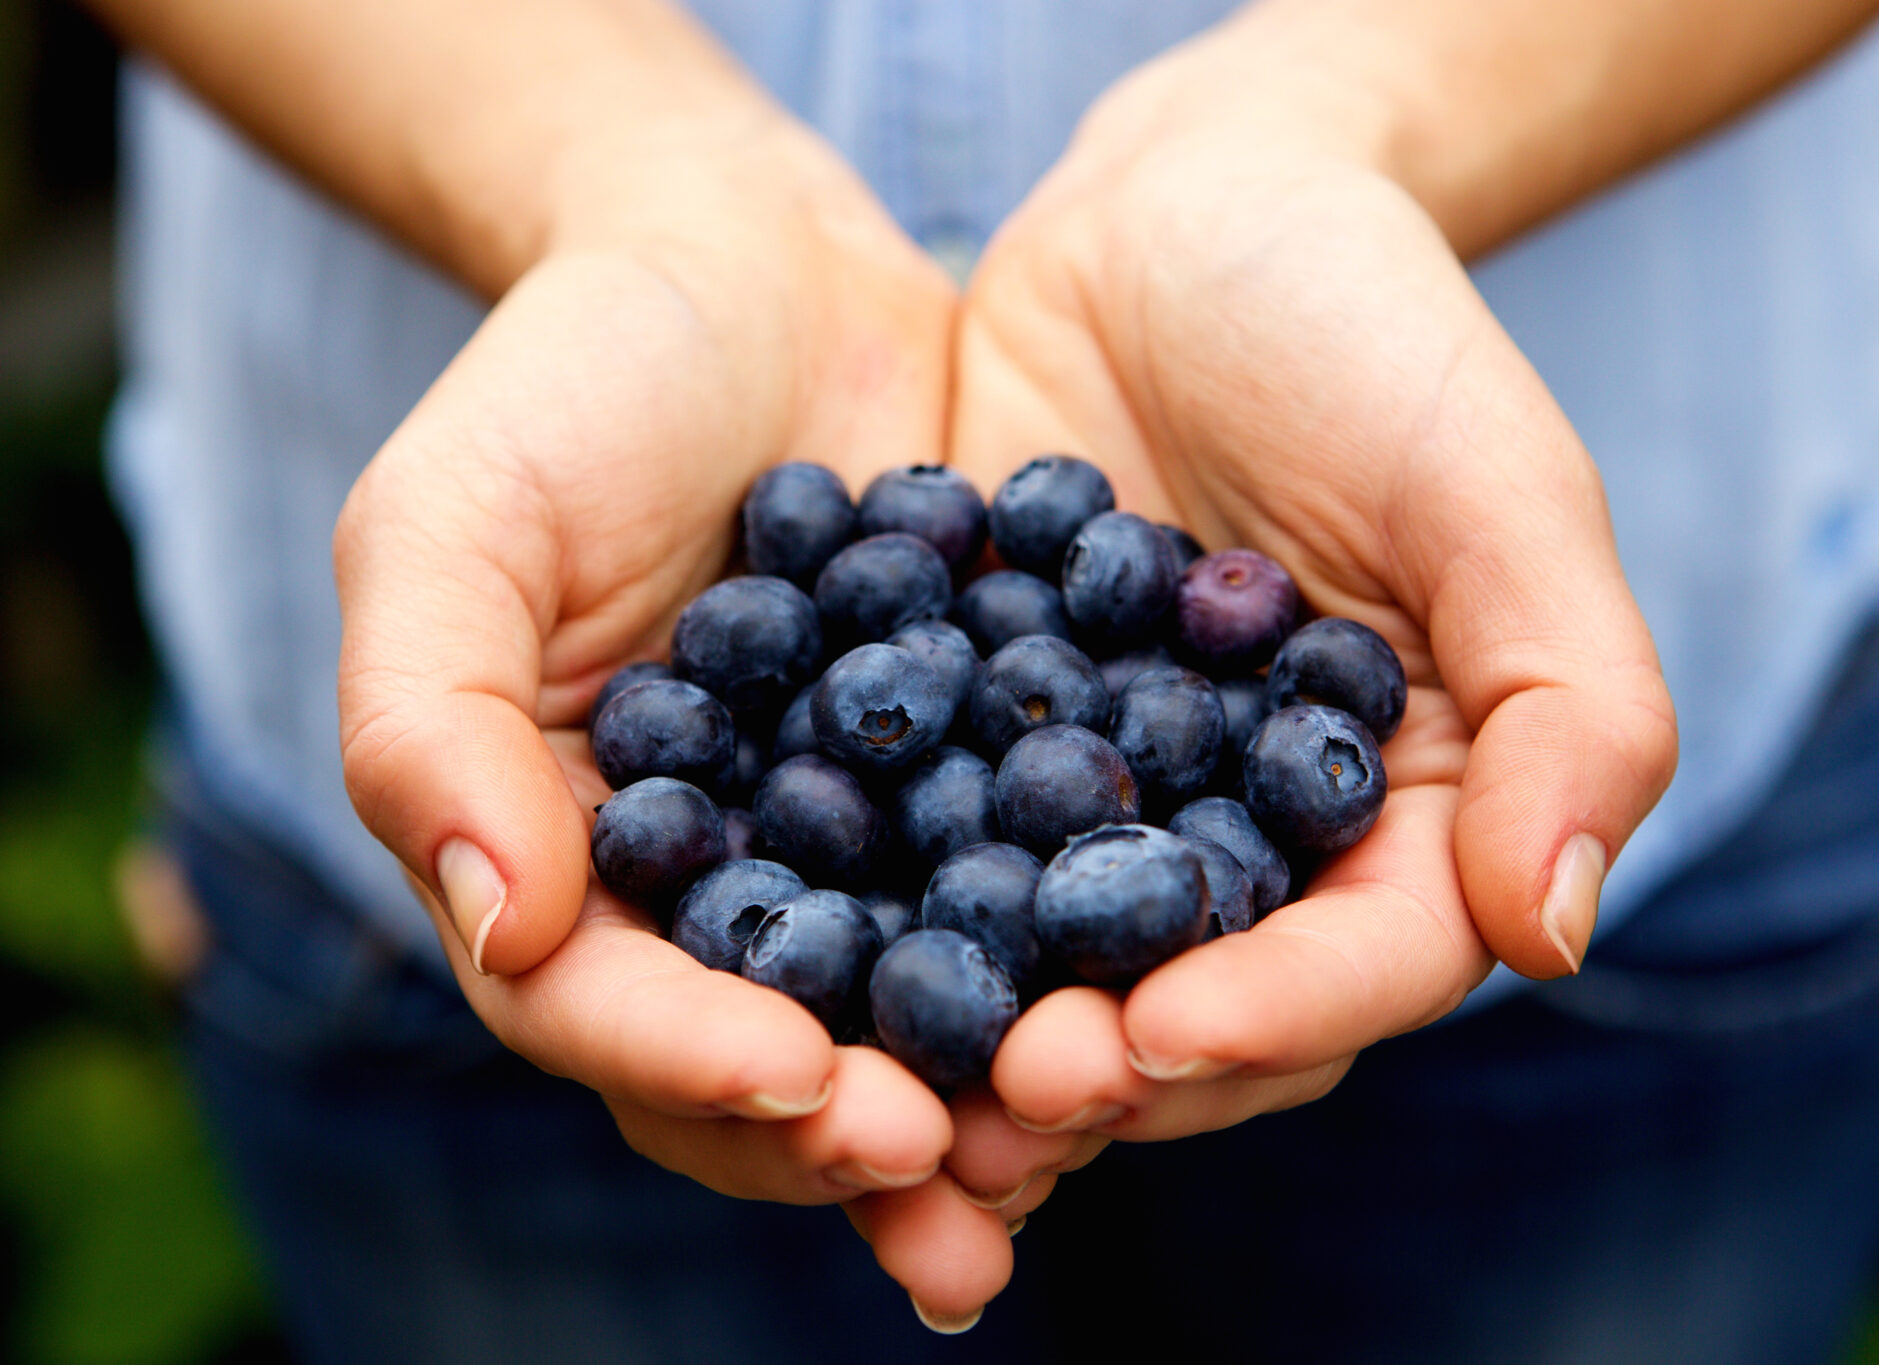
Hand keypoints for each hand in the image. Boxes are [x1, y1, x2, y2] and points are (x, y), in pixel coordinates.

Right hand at [332, 109, 994, 1283]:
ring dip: (983, 1101)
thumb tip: (506, 932)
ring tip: (1070, 1143)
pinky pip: (1026, 894)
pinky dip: (1085, 955)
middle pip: (761, 1063)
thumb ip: (436, 729)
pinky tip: (1169, 990)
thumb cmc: (574, 383)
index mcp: (566, 863)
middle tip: (965, 1175)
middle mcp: (713, 889)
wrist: (754, 268)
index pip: (605, 1012)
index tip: (812, 1085)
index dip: (700, 1065)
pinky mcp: (974, 787)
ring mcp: (852, 849)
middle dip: (855, 1136)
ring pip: (903, 1016)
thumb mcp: (456, 526)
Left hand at [938, 21, 1676, 1241]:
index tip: (1160, 1037)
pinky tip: (787, 947)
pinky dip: (864, 904)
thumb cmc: (1374, 331)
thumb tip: (1556, 933)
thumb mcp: (1500, 491)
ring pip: (1051, 964)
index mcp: (1406, 819)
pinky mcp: (973, 745)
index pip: (1363, 962)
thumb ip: (1571, 706)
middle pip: (1199, 1003)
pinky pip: (921, 845)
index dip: (1273, 1016)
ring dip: (974, 1037)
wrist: (1185, 214)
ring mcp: (1104, 805)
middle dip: (1106, 1062)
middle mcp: (1253, 842)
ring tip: (882, 1082)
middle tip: (1003, 1093)